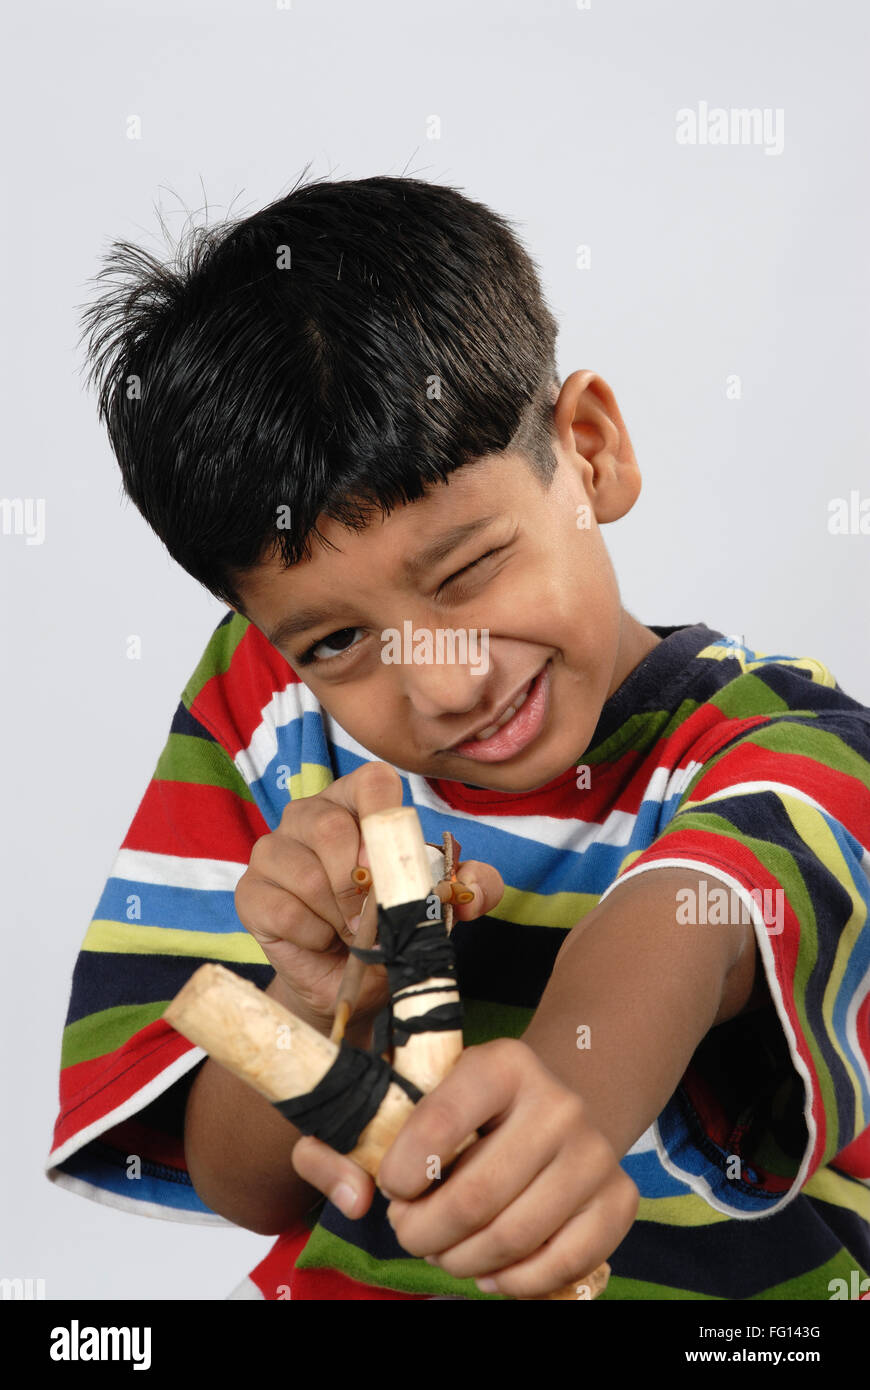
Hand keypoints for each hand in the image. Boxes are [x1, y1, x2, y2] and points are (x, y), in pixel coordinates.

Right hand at [234, 760, 502, 1036]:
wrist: (350, 980)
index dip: (386, 817)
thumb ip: (469, 890)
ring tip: (349, 931)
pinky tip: (321, 940)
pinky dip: (314, 936)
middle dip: (360, 886)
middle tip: (373, 917)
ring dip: (340, 918)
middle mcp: (309, 815)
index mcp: (357, 803)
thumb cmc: (393, 927)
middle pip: (331, 827)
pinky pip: (284, 910)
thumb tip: (478, 887)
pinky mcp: (250, 892)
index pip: (372, 780)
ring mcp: (273, 851)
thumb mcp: (438, 906)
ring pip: (309, 876)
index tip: (394, 863)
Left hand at [292, 1037, 638, 1297]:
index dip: (401, 1172)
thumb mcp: (424, 1091)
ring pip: (514, 1237)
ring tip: (443, 1251)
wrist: (562, 1098)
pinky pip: (562, 1265)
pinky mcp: (619, 1197)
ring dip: (462, 1261)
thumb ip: (362, 1135)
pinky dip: (515, 1283)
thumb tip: (354, 1196)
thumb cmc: (474, 1107)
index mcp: (502, 1063)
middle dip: (424, 1232)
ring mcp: (595, 1151)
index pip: (439, 1123)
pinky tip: (489, 1270)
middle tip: (409, 1232)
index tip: (392, 1188)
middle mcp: (558, 1102)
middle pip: (475, 1198)